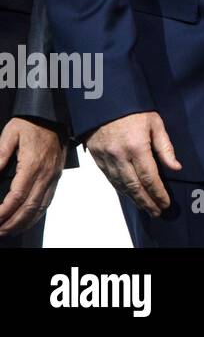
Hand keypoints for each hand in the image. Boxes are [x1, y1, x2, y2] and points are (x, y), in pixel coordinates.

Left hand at [0, 118, 66, 234]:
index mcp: (33, 164)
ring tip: (10, 230)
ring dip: (25, 222)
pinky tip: (28, 219)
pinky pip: (48, 200)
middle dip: (12, 223)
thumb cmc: (32, 122)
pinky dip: (37, 214)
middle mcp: (46, 174)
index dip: (4, 212)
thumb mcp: (9, 135)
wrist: (54, 115)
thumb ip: (0, 156)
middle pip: (30, 207)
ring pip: (41, 207)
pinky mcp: (56, 175)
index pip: (17, 197)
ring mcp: (53, 176)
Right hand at [86, 112, 181, 216]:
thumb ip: (165, 147)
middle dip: (147, 201)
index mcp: (136, 146)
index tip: (166, 202)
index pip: (149, 177)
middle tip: (157, 211)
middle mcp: (119, 156)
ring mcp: (106, 159)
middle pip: (134, 186)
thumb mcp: (155, 122)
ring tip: (146, 207)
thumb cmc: (133, 109)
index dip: (158, 193)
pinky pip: (110, 179)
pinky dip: (121, 190)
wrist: (103, 101)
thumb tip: (176, 167)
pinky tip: (130, 195)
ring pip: (121, 185)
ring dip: (134, 199)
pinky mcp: (97, 159)